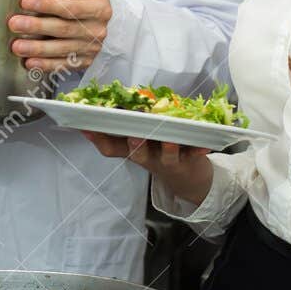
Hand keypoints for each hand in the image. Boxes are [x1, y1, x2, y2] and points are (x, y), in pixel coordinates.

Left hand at [10, 0, 111, 75]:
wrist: (98, 10)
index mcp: (100, 7)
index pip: (72, 8)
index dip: (48, 5)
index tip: (25, 1)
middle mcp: (97, 29)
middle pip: (64, 29)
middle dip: (37, 27)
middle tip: (14, 23)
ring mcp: (91, 47)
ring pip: (61, 50)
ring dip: (37, 49)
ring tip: (16, 46)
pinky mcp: (84, 60)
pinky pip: (63, 65)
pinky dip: (45, 65)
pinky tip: (29, 62)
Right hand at [82, 133, 213, 197]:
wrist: (188, 180)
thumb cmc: (158, 154)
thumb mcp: (136, 146)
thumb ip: (120, 131)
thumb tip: (99, 110)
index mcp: (133, 151)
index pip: (111, 148)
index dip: (98, 139)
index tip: (86, 127)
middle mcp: (149, 158)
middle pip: (138, 153)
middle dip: (135, 144)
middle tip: (133, 134)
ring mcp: (170, 161)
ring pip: (167, 156)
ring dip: (168, 149)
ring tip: (169, 141)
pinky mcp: (190, 161)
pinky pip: (195, 156)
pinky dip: (199, 151)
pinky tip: (204, 146)